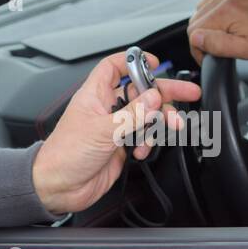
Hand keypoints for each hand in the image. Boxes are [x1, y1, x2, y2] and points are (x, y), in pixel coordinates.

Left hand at [32, 50, 200, 213]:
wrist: (59, 187)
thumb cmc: (66, 154)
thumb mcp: (103, 130)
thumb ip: (133, 113)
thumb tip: (154, 96)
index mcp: (95, 95)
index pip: (115, 67)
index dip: (134, 61)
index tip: (155, 62)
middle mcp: (106, 109)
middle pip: (140, 92)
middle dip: (164, 93)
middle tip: (189, 94)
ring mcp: (114, 128)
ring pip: (146, 116)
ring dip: (159, 122)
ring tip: (170, 128)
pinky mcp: (119, 147)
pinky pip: (143, 138)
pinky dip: (148, 143)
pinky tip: (141, 151)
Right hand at [187, 0, 247, 63]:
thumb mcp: (246, 50)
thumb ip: (217, 45)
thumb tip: (196, 39)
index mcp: (228, 8)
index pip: (194, 30)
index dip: (199, 47)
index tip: (209, 55)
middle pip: (197, 16)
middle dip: (206, 33)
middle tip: (222, 44)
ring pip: (206, 4)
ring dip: (213, 19)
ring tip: (231, 30)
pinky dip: (222, 6)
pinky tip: (237, 15)